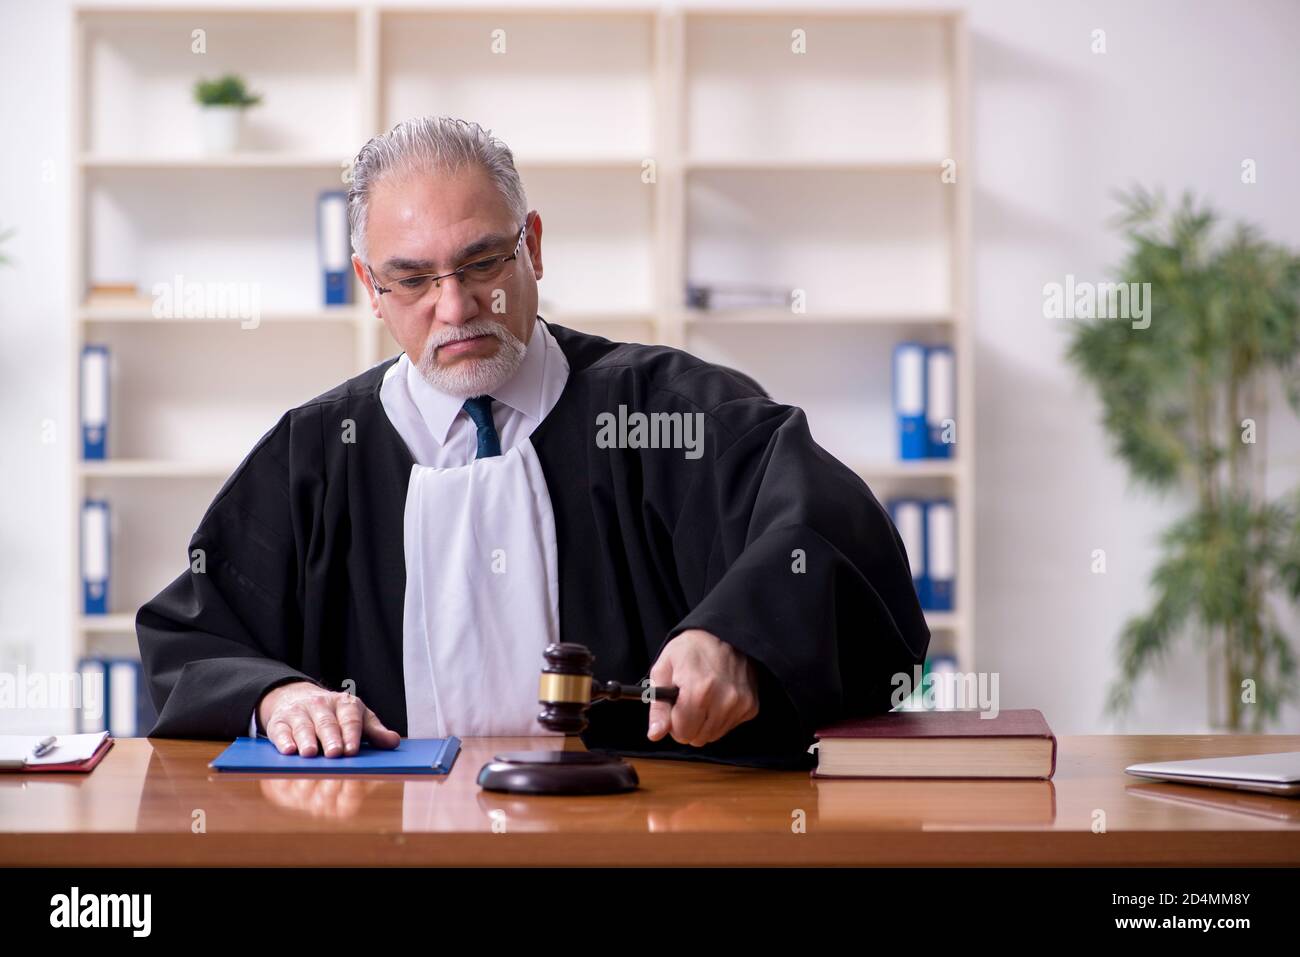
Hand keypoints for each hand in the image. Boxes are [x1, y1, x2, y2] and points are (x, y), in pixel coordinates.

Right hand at [257, 681, 400, 757]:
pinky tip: (288, 751)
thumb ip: (374, 731)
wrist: (298, 697)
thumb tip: (394, 742)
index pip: (350, 719)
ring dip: (307, 740)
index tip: (353, 750)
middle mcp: (321, 705)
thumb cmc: (335, 714)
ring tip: (310, 753)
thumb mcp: (358, 716)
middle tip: (335, 754)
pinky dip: (284, 740)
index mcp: (345, 704)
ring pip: (304, 727)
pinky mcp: (279, 721)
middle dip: (331, 738)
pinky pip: (281, 731)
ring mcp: (299, 712)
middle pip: (327, 723)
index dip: (351, 735)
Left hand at [646, 629, 759, 746]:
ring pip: (713, 735)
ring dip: (704, 722)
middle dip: (688, 725)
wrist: (722, 632)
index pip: (682, 732)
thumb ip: (658, 707)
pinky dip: (720, 717)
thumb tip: (655, 734)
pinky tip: (718, 697)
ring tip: (703, 697)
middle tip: (687, 703)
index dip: (673, 723)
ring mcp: (740, 703)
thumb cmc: (690, 649)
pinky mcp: (751, 706)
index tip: (674, 710)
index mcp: (698, 690)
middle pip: (698, 738)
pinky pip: (728, 726)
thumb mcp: (663, 670)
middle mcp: (724, 699)